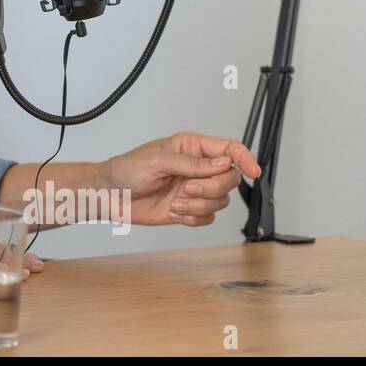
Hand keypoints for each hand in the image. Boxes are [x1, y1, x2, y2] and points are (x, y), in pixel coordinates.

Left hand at [104, 131, 260, 226]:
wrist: (111, 196)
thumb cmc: (126, 170)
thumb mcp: (157, 161)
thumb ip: (191, 163)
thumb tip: (222, 163)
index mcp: (190, 147)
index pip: (229, 149)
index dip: (245, 158)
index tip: (254, 171)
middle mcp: (196, 168)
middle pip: (229, 178)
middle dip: (211, 188)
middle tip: (187, 189)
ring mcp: (194, 189)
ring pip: (220, 200)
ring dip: (198, 205)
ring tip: (175, 202)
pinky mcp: (189, 208)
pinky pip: (208, 217)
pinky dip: (193, 218)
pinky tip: (174, 211)